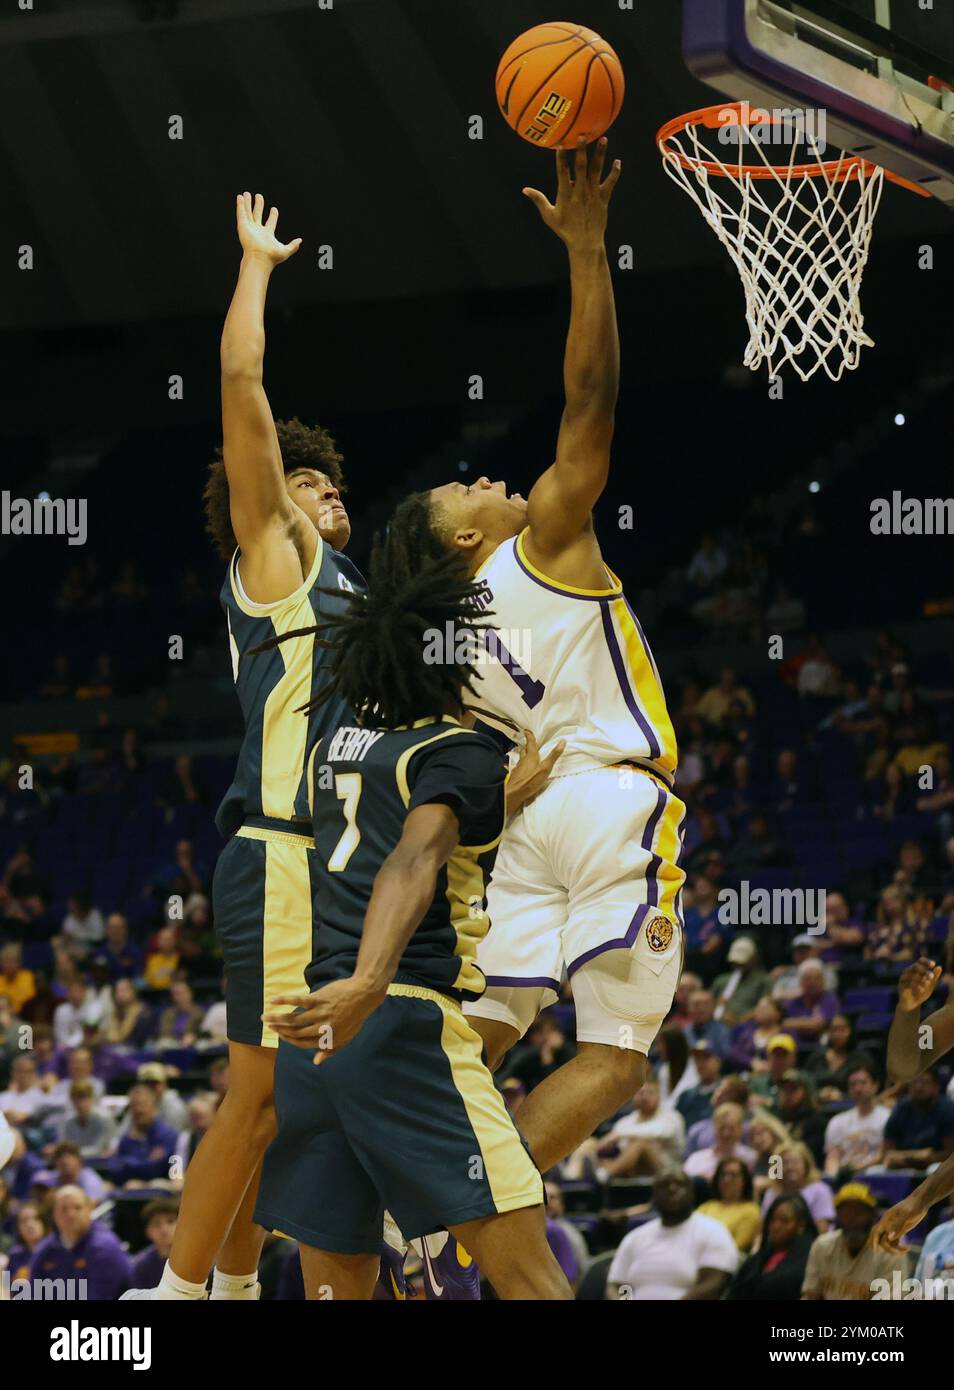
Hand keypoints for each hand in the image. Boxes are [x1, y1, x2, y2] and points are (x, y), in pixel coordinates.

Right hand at [236, 192, 301, 267]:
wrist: (259, 259)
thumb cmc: (271, 257)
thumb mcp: (286, 251)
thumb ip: (293, 246)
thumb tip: (300, 241)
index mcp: (267, 235)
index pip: (271, 222)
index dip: (273, 215)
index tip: (274, 209)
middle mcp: (258, 231)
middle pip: (258, 214)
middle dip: (258, 205)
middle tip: (259, 196)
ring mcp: (249, 228)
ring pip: (248, 212)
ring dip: (247, 203)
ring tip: (247, 194)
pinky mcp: (243, 226)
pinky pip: (241, 213)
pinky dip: (240, 205)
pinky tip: (240, 197)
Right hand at [263, 977, 383, 1063]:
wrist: (365, 993)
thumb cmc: (356, 1015)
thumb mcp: (347, 1036)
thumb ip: (331, 1050)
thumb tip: (316, 1062)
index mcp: (328, 1038)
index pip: (303, 1043)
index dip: (290, 1040)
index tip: (281, 1036)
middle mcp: (322, 1028)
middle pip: (295, 1032)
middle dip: (279, 1030)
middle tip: (268, 1025)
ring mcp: (320, 1013)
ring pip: (293, 1019)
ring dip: (277, 1019)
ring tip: (265, 1017)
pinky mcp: (318, 999)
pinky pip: (297, 1001)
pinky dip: (283, 1001)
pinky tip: (272, 1000)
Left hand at [506, 732, 563, 815]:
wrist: (515, 793)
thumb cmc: (531, 780)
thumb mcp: (545, 768)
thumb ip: (553, 756)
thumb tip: (562, 742)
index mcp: (531, 756)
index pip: (530, 743)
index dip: (529, 736)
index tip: (526, 730)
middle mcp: (523, 760)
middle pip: (524, 750)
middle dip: (527, 746)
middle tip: (529, 743)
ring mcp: (518, 768)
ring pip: (521, 758)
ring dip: (524, 755)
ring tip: (528, 755)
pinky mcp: (516, 775)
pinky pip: (519, 767)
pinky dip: (522, 765)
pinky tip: (524, 769)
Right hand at [523, 137, 620, 251]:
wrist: (585, 243)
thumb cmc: (565, 230)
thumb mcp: (549, 216)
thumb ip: (539, 200)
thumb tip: (525, 189)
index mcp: (566, 195)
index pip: (562, 173)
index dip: (561, 158)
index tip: (560, 144)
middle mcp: (580, 192)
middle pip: (581, 168)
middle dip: (581, 151)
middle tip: (582, 136)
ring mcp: (593, 195)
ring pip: (597, 171)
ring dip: (600, 154)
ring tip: (604, 139)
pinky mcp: (604, 199)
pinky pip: (611, 183)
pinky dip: (614, 172)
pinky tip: (617, 161)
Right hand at [871, 1193, 926, 1253]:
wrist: (920, 1202)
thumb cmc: (913, 1207)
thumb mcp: (907, 1215)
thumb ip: (898, 1226)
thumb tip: (889, 1238)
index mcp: (887, 1219)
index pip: (876, 1231)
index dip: (874, 1241)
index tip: (875, 1251)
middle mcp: (888, 1224)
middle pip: (881, 1238)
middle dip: (887, 1247)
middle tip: (898, 1252)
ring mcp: (894, 1227)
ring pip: (889, 1241)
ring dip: (895, 1248)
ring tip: (906, 1250)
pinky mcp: (900, 1229)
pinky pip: (895, 1241)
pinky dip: (899, 1247)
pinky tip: (907, 1248)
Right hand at [897, 957, 941, 1012]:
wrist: (912, 1004)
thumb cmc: (921, 992)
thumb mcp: (930, 985)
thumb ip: (934, 977)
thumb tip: (939, 967)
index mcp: (915, 969)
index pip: (920, 961)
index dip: (926, 961)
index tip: (933, 964)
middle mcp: (908, 972)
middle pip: (915, 966)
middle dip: (924, 971)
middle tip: (931, 976)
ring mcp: (903, 979)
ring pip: (911, 975)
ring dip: (920, 979)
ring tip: (928, 984)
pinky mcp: (900, 987)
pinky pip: (907, 984)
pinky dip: (915, 987)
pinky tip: (922, 990)